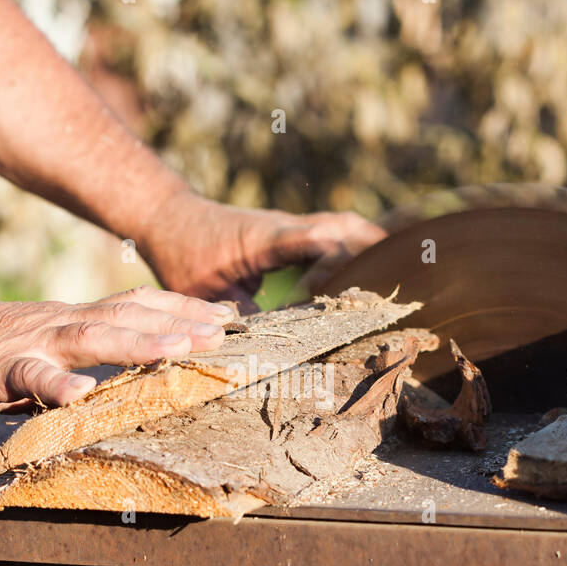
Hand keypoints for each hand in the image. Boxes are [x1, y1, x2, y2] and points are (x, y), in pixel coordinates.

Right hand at [0, 285, 231, 412]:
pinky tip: (81, 396)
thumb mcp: (48, 347)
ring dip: (136, 343)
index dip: (184, 309)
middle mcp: (62, 323)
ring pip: (89, 337)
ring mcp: (31, 342)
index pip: (139, 305)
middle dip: (178, 321)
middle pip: (127, 313)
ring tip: (177, 350)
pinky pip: (29, 376)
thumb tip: (137, 375)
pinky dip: (56, 385)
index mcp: (77, 319)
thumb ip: (87, 356)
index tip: (230, 317)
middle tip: (224, 331)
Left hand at [138, 190, 385, 308]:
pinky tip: (370, 271)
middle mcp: (286, 227)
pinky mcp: (291, 232)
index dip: (336, 264)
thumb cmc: (182, 254)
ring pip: (345, 226)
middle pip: (344, 229)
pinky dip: (356, 248)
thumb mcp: (201, 293)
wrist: (169, 217)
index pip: (316, 240)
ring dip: (370, 248)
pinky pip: (334, 232)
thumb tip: (267, 348)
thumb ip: (236, 316)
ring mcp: (291, 227)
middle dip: (372, 255)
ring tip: (397, 276)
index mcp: (266, 237)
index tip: (339, 297)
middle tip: (393, 286)